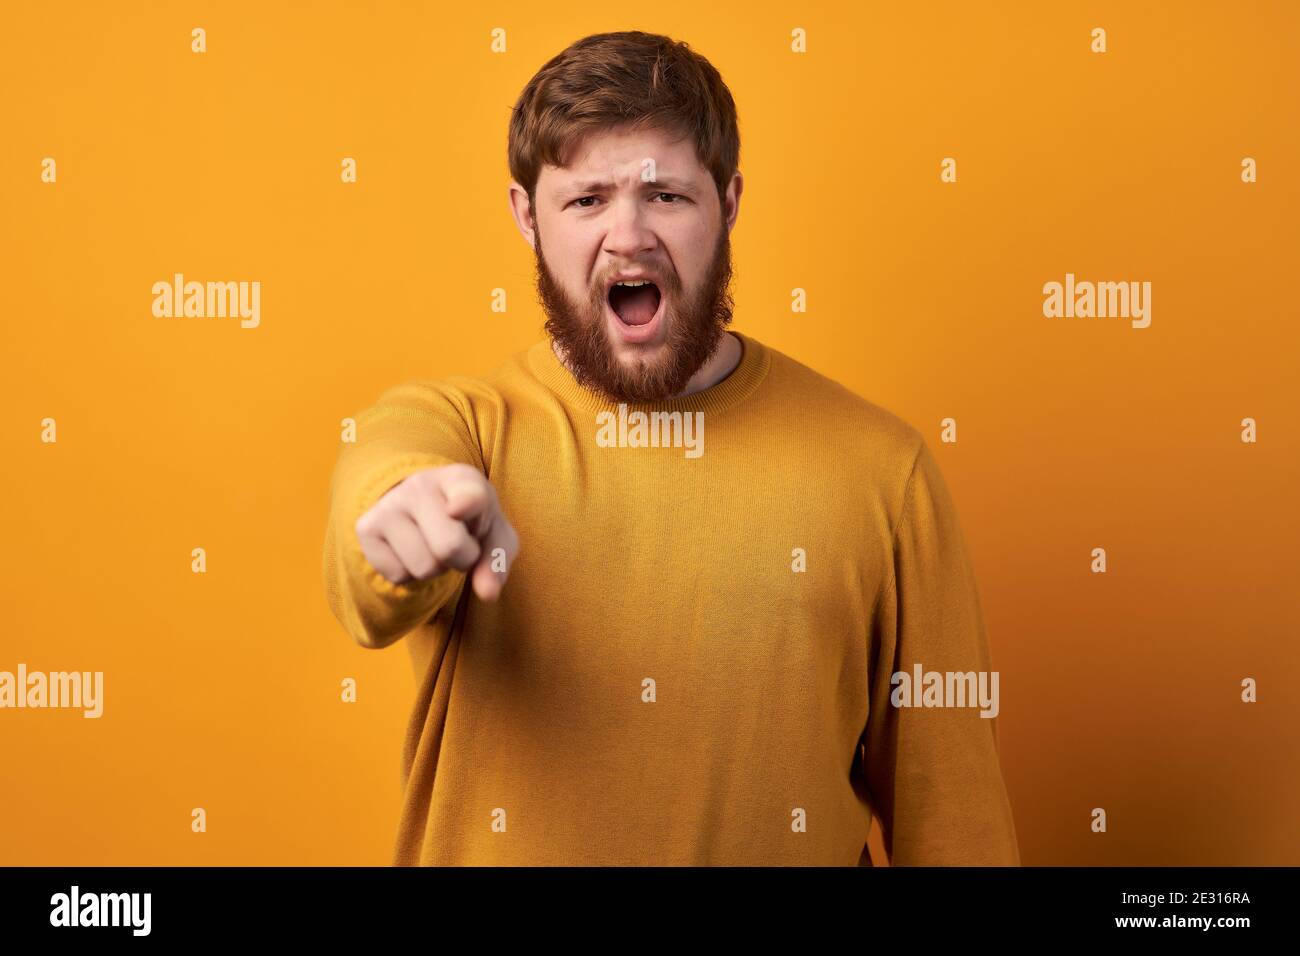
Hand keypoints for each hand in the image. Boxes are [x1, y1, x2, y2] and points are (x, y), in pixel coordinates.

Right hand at [354, 463, 518, 600]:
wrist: (424, 508)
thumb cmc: (469, 522)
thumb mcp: (494, 535)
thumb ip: (497, 561)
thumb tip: (488, 594)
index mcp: (462, 480)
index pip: (467, 494)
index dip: (466, 504)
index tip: (458, 509)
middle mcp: (421, 485)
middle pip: (450, 547)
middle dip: (463, 559)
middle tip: (460, 545)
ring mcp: (389, 504)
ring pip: (424, 568)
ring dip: (436, 569)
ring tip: (434, 546)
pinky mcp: (366, 528)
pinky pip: (399, 576)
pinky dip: (411, 574)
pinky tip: (413, 550)